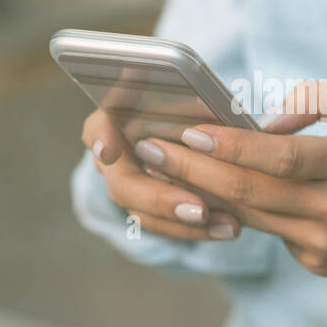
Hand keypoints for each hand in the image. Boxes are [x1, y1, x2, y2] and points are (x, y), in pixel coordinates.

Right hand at [80, 109, 241, 240]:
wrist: (184, 124)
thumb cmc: (185, 102)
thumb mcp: (190, 97)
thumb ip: (191, 105)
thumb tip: (210, 110)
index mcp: (114, 120)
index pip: (97, 126)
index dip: (100, 137)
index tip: (109, 150)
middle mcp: (113, 156)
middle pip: (123, 184)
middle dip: (160, 199)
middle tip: (200, 209)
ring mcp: (126, 184)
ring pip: (143, 213)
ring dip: (185, 223)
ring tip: (229, 226)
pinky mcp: (146, 207)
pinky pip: (164, 226)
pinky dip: (196, 228)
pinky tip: (230, 229)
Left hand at [126, 82, 326, 282]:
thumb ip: (317, 98)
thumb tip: (263, 122)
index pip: (283, 158)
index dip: (232, 145)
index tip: (190, 128)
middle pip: (250, 192)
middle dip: (192, 168)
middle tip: (148, 147)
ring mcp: (326, 243)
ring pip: (249, 216)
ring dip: (202, 190)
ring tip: (164, 164)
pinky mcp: (316, 263)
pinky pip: (268, 230)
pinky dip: (239, 207)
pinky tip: (207, 186)